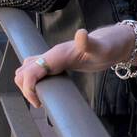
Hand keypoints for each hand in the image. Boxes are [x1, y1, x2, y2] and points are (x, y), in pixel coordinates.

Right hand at [13, 24, 136, 108]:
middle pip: (24, 70)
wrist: (113, 43)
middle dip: (25, 88)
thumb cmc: (107, 47)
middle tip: (39, 102)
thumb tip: (81, 33)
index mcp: (57, 54)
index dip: (28, 88)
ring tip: (40, 98)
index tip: (39, 103)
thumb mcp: (100, 48)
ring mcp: (53, 58)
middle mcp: (51, 55)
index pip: (30, 71)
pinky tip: (44, 90)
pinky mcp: (56, 62)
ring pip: (27, 69)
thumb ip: (89, 42)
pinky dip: (33, 81)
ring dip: (27, 85)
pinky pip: (36, 70)